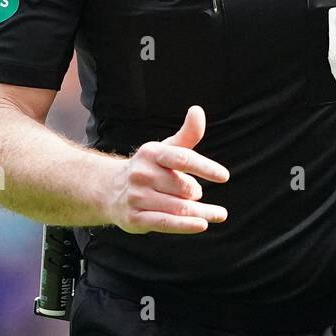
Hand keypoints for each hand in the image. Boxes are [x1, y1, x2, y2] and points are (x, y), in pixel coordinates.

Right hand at [105, 105, 229, 234]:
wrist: (110, 191)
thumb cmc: (150, 167)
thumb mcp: (166, 149)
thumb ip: (187, 134)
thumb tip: (197, 110)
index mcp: (151, 153)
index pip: (182, 158)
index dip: (204, 167)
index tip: (224, 176)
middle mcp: (142, 174)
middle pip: (184, 188)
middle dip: (196, 192)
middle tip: (196, 192)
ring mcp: (137, 197)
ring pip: (179, 207)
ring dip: (202, 212)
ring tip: (218, 213)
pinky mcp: (135, 218)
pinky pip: (166, 223)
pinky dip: (186, 225)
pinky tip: (203, 224)